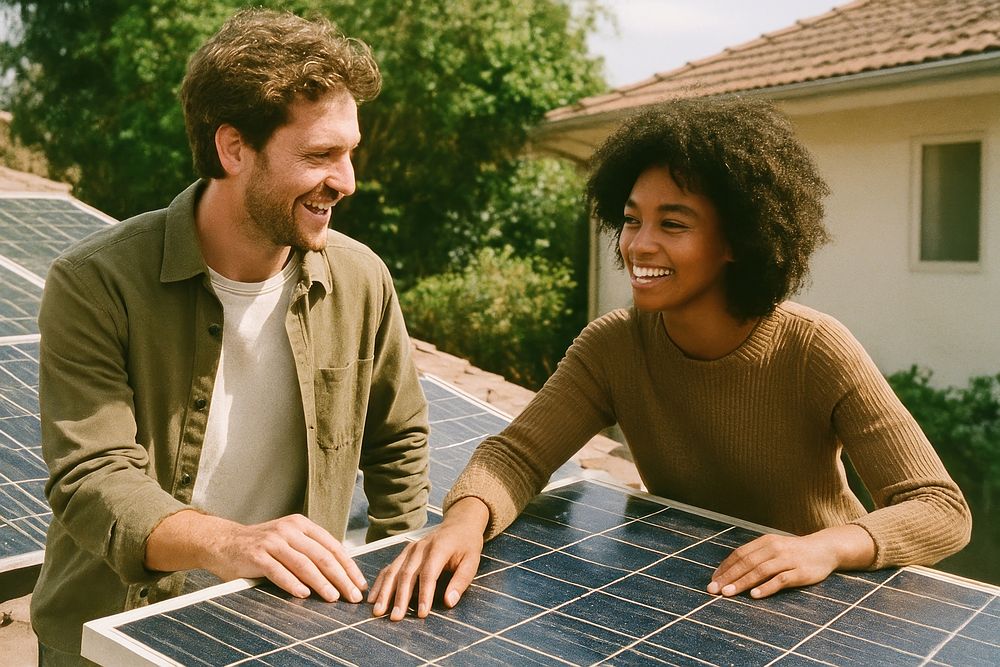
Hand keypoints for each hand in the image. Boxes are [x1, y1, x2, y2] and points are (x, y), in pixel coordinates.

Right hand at [146, 510, 366, 602]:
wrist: (223, 542)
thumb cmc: (262, 546)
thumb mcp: (289, 540)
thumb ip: (310, 550)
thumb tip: (341, 573)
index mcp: (302, 525)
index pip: (333, 546)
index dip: (348, 566)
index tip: (360, 583)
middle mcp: (290, 529)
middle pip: (322, 556)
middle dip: (341, 578)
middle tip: (352, 596)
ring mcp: (273, 541)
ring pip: (304, 564)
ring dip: (321, 583)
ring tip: (333, 597)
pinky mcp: (257, 555)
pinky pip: (279, 571)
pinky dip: (292, 583)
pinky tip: (303, 595)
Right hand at [368, 497, 488, 619]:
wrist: (458, 524)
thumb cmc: (466, 545)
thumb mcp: (472, 561)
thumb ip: (461, 580)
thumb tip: (449, 602)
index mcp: (439, 547)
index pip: (429, 573)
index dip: (425, 594)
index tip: (422, 614)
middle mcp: (420, 548)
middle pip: (407, 573)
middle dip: (400, 597)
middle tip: (395, 618)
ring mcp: (409, 549)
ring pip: (394, 571)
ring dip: (385, 592)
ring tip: (378, 611)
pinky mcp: (403, 553)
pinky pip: (388, 568)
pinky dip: (380, 583)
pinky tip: (372, 598)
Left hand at [707, 524, 874, 598]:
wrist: (825, 549)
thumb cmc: (794, 551)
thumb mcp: (773, 548)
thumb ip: (755, 556)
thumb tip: (730, 570)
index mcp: (765, 541)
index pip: (740, 554)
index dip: (725, 567)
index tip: (713, 580)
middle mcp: (774, 548)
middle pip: (747, 563)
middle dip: (728, 576)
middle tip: (713, 589)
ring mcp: (787, 559)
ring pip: (760, 571)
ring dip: (742, 582)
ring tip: (728, 593)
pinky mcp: (800, 572)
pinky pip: (780, 580)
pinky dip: (766, 587)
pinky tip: (754, 595)